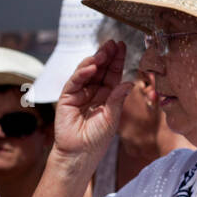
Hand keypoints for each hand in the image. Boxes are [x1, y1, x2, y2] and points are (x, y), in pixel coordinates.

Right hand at [54, 41, 131, 164]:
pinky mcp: (67, 98)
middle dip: (107, 56)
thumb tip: (128, 82)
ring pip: (87, 73)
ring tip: (103, 52)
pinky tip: (91, 67)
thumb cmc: (97, 139)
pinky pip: (75, 82)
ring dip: (95, 61)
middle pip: (101, 70)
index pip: (113, 74)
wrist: (80, 153)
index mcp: (107, 96)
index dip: (117, 60)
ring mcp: (80, 93)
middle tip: (113, 43)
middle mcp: (94, 92)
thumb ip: (117, 99)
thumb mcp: (112, 118)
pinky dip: (82, 74)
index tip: (122, 46)